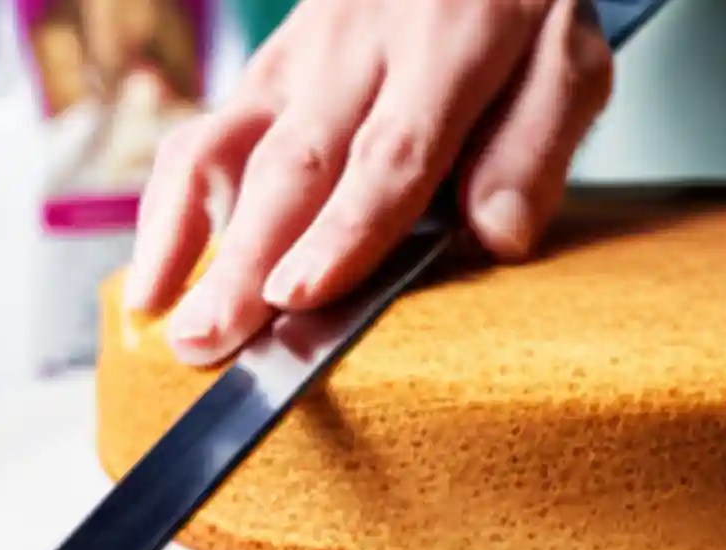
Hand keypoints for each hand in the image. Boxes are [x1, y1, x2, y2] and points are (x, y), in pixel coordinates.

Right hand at [123, 0, 613, 365]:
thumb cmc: (522, 3)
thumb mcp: (567, 56)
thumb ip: (537, 142)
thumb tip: (498, 236)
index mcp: (447, 47)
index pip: (390, 154)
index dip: (343, 231)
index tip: (298, 297)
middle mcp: (357, 49)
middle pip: (294, 164)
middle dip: (246, 259)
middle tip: (208, 340)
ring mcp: (300, 56)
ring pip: (227, 143)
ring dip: (184, 233)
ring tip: (158, 312)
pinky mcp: (269, 69)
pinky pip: (208, 132)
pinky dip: (173, 202)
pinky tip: (158, 263)